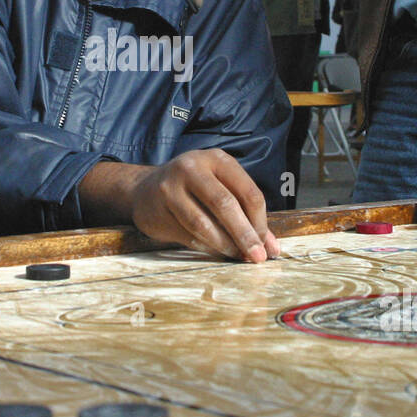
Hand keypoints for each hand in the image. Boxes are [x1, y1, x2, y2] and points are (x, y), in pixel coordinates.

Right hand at [80, 151, 279, 262]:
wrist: (145, 189)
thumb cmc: (194, 190)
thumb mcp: (221, 189)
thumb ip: (247, 214)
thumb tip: (271, 248)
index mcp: (217, 160)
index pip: (247, 192)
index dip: (260, 222)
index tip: (266, 245)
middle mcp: (192, 168)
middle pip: (225, 205)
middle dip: (244, 235)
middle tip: (256, 257)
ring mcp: (171, 188)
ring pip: (203, 223)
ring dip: (225, 245)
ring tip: (236, 256)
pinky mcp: (158, 210)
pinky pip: (187, 235)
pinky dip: (206, 247)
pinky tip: (215, 252)